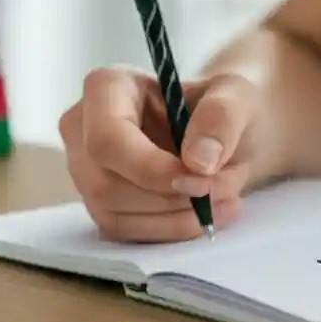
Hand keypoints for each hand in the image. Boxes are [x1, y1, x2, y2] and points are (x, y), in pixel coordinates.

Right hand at [59, 65, 268, 241]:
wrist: (225, 134)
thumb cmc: (222, 107)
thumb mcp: (237, 96)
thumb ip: (222, 117)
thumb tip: (199, 161)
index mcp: (107, 88)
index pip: (107, 140)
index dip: (151, 168)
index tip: (201, 178)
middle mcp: (83, 129)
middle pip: (106, 184)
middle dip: (170, 197)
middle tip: (222, 188)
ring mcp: (86, 170)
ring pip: (115, 215)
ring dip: (176, 218)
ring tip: (224, 199)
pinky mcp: (101, 205)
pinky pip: (126, 233)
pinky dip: (172, 230)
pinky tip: (208, 214)